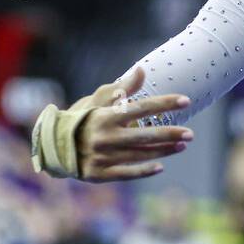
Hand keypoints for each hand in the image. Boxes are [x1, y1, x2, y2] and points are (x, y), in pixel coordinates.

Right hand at [75, 66, 192, 181]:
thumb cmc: (82, 118)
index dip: (164, 103)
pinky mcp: (99, 174)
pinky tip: (160, 167)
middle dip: (170, 134)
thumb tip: (141, 69)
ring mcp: (102, 157)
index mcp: (105, 116)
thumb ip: (122, 87)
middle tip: (190, 134)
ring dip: (163, 151)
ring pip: (140, 155)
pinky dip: (143, 171)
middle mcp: (105, 137)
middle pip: (145, 135)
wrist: (52, 145)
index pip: (141, 107)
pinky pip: (126, 173)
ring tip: (182, 145)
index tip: (186, 100)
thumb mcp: (98, 100)